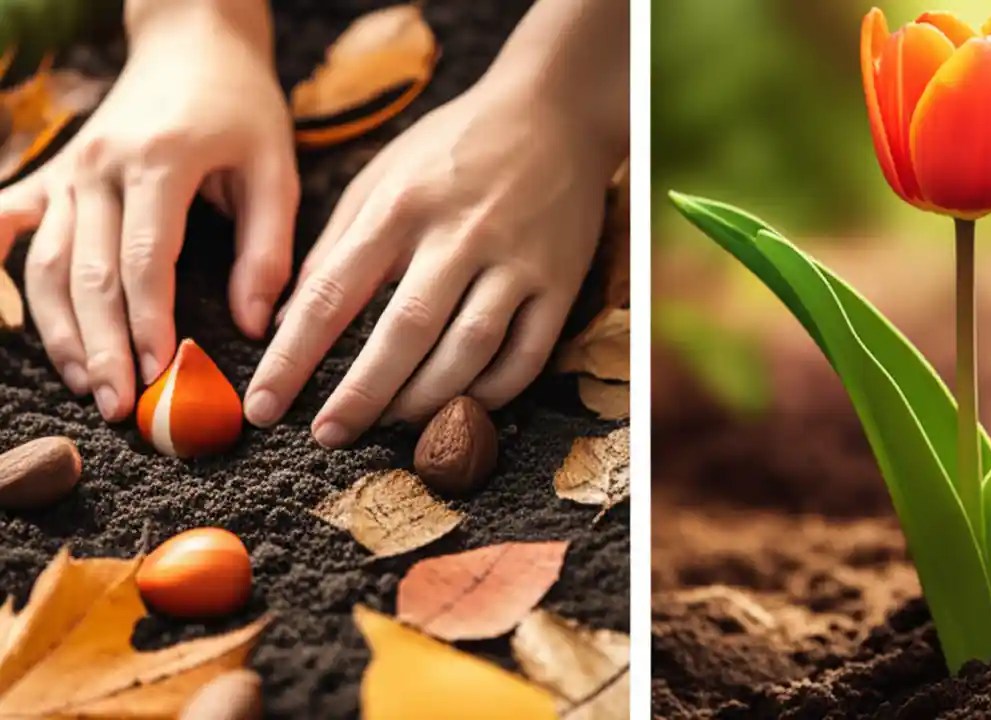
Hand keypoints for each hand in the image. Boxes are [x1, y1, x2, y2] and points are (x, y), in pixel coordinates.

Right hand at [0, 2, 296, 420]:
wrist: (192, 47)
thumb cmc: (243, 111)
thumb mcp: (276, 171)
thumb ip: (268, 250)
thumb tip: (253, 327)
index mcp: (160, 161)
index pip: (146, 258)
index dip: (150, 322)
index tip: (160, 374)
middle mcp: (100, 166)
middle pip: (88, 271)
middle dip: (102, 345)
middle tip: (119, 404)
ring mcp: (67, 170)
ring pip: (44, 262)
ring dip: (59, 330)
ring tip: (85, 383)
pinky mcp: (52, 174)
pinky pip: (6, 222)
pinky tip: (2, 321)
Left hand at [244, 77, 617, 446]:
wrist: (554, 113)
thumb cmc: (454, 149)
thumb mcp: (381, 176)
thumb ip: (336, 245)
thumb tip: (289, 319)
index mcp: (399, 206)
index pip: (333, 293)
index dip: (294, 357)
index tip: (264, 404)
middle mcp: (458, 234)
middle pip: (404, 331)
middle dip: (359, 394)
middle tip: (326, 436)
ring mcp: (516, 260)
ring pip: (469, 349)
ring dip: (425, 399)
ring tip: (389, 423)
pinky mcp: (560, 282)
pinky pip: (527, 354)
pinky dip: (493, 392)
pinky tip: (460, 406)